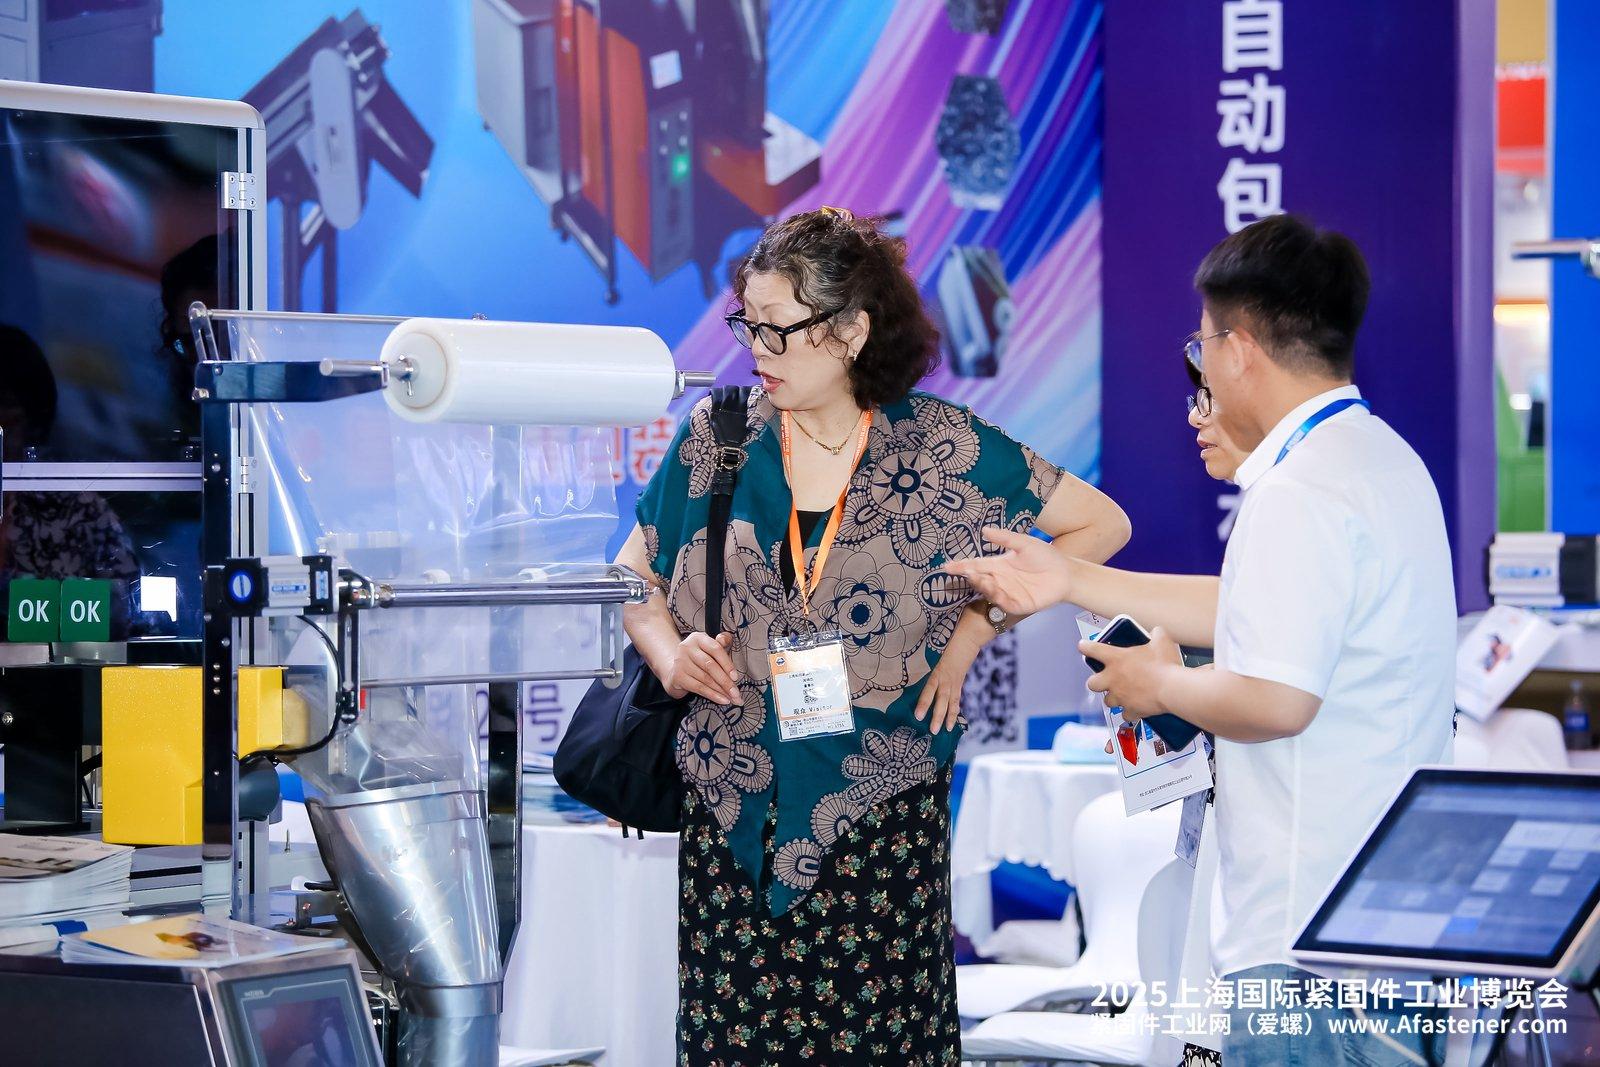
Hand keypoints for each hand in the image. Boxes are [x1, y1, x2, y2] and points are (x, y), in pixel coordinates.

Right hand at [662, 632, 740, 704]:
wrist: (675, 669)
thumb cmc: (699, 658)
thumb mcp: (710, 648)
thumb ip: (721, 643)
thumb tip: (725, 638)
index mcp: (698, 638)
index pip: (715, 649)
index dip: (727, 664)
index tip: (736, 677)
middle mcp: (687, 648)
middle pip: (710, 666)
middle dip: (726, 681)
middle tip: (737, 693)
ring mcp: (680, 662)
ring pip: (705, 679)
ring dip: (721, 690)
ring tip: (732, 698)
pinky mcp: (677, 676)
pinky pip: (698, 688)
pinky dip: (712, 695)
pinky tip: (722, 700)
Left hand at [915, 634, 979, 734]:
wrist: (969, 636)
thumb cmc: (947, 640)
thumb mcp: (932, 650)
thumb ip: (922, 662)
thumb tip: (906, 672)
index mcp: (937, 671)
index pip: (929, 690)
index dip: (924, 703)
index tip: (918, 716)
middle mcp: (946, 679)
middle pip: (942, 701)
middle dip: (938, 716)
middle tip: (933, 731)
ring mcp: (955, 681)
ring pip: (951, 703)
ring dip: (948, 717)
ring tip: (945, 730)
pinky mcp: (960, 682)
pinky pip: (957, 698)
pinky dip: (955, 710)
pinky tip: (953, 720)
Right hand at [939, 527, 1071, 615]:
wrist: (1067, 573)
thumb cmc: (1046, 556)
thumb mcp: (1024, 543)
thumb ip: (1005, 538)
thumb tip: (985, 530)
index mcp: (999, 565)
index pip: (976, 565)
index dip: (961, 566)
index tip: (947, 566)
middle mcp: (1000, 580)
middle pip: (979, 579)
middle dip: (969, 576)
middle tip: (962, 570)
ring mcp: (1007, 593)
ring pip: (988, 591)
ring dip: (981, 585)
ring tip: (977, 576)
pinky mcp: (1017, 605)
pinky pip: (1002, 602)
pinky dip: (995, 596)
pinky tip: (992, 588)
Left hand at [1080, 627, 1182, 719]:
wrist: (1173, 689)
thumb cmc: (1165, 664)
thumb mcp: (1161, 640)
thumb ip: (1155, 634)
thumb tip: (1155, 632)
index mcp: (1116, 659)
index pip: (1092, 649)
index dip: (1085, 647)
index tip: (1083, 646)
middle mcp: (1113, 679)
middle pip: (1092, 683)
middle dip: (1096, 682)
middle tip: (1105, 679)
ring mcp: (1120, 696)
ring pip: (1108, 701)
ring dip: (1114, 698)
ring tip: (1124, 694)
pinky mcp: (1131, 710)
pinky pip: (1126, 714)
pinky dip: (1130, 712)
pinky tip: (1137, 708)